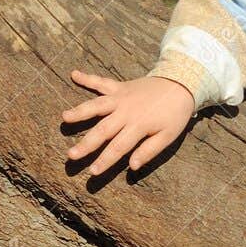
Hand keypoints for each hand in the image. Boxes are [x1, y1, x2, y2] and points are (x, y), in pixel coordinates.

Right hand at [62, 70, 194, 176]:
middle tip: (70, 155)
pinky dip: (88, 77)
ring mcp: (121, 98)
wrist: (181, 84)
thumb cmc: (174, 114)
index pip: (118, 147)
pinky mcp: (120, 86)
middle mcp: (126, 112)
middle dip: (86, 144)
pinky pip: (102, 82)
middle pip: (103, 130)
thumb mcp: (168, 136)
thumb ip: (149, 151)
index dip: (104, 160)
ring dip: (80, 111)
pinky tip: (74, 74)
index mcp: (138, 126)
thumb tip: (132, 167)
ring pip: (97, 105)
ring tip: (65, 117)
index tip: (92, 172)